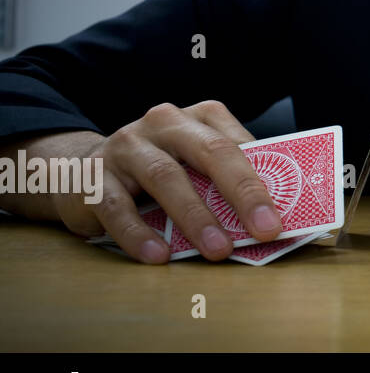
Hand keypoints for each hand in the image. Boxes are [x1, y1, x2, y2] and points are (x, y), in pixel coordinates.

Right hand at [52, 100, 282, 263]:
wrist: (82, 173)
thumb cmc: (157, 172)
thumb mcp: (192, 166)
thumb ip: (225, 181)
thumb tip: (268, 217)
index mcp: (199, 117)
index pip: (238, 143)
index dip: (264, 177)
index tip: (284, 212)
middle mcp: (165, 123)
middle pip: (211, 152)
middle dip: (242, 192)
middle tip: (265, 229)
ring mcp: (127, 146)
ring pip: (166, 177)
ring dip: (196, 217)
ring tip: (218, 250)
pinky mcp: (94, 177)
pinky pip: (118, 206)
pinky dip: (139, 233)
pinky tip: (159, 255)